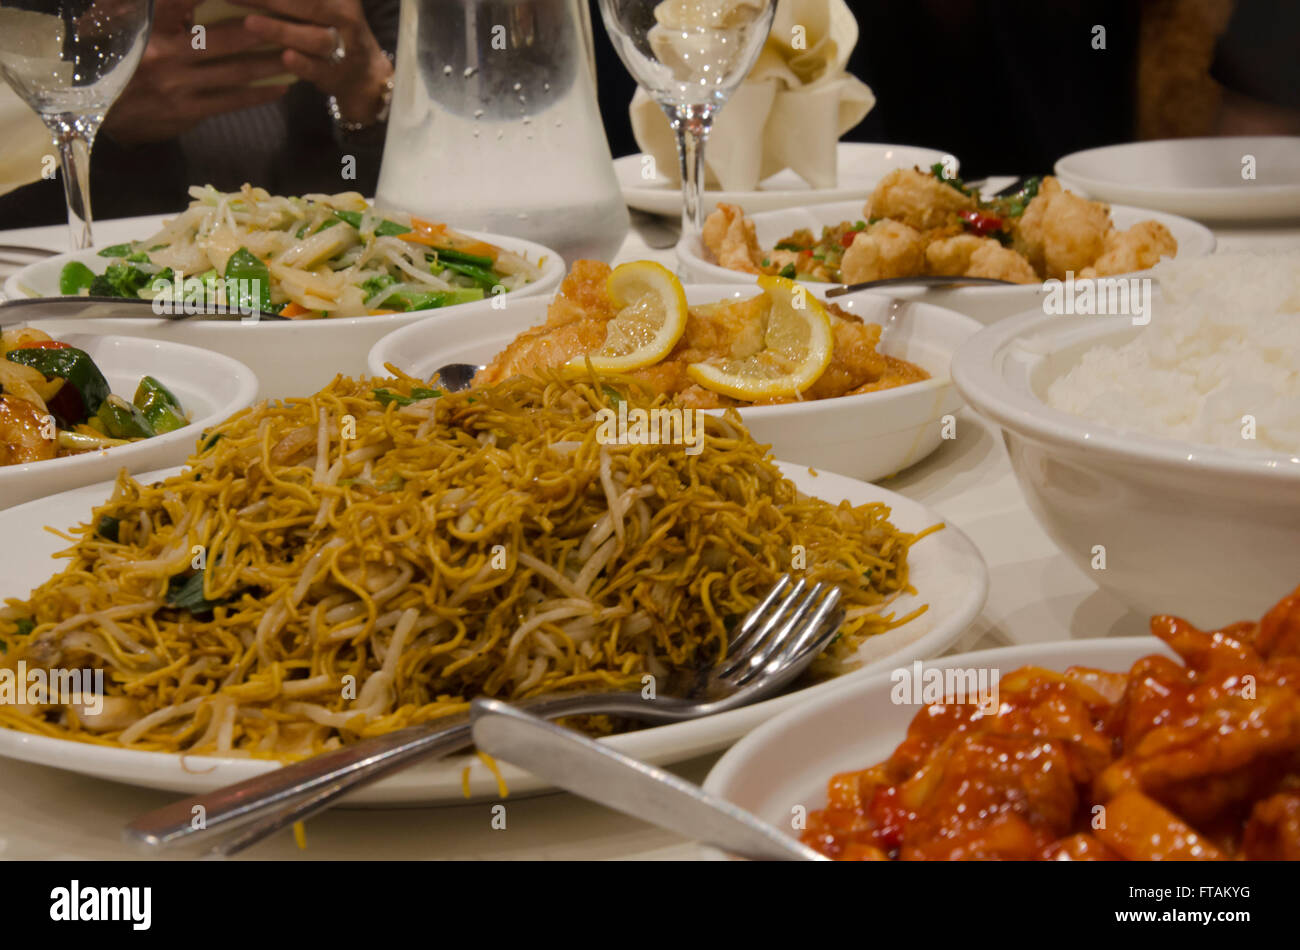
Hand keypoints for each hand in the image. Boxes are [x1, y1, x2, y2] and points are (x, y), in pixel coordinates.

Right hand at [104, 0, 289, 144]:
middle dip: (263, 31)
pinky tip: (281, 87)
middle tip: (292, 24)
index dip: (229, 0)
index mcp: (151, 25)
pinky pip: (231, 101)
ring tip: (296, 54)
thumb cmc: (124, 63)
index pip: (187, 1)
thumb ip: (169, 15)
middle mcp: (164, 52)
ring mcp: (177, 84)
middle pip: (225, 37)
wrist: (100, 110)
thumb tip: (200, 3)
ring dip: (270, 63)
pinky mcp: (187, 111)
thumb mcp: (135, 29)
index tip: (260, 1)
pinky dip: (259, 93)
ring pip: (235, 71)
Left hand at [235, 0, 393, 124]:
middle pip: (310, 4)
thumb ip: (296, 1)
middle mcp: (344, 17)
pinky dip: (302, 64)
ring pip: (314, 38)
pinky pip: (318, 69)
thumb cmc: (330, 29)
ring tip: (249, 23)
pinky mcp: (337, 74)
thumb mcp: (321, 6)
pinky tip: (285, 57)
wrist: (365, 74)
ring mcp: (344, 47)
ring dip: (281, 30)